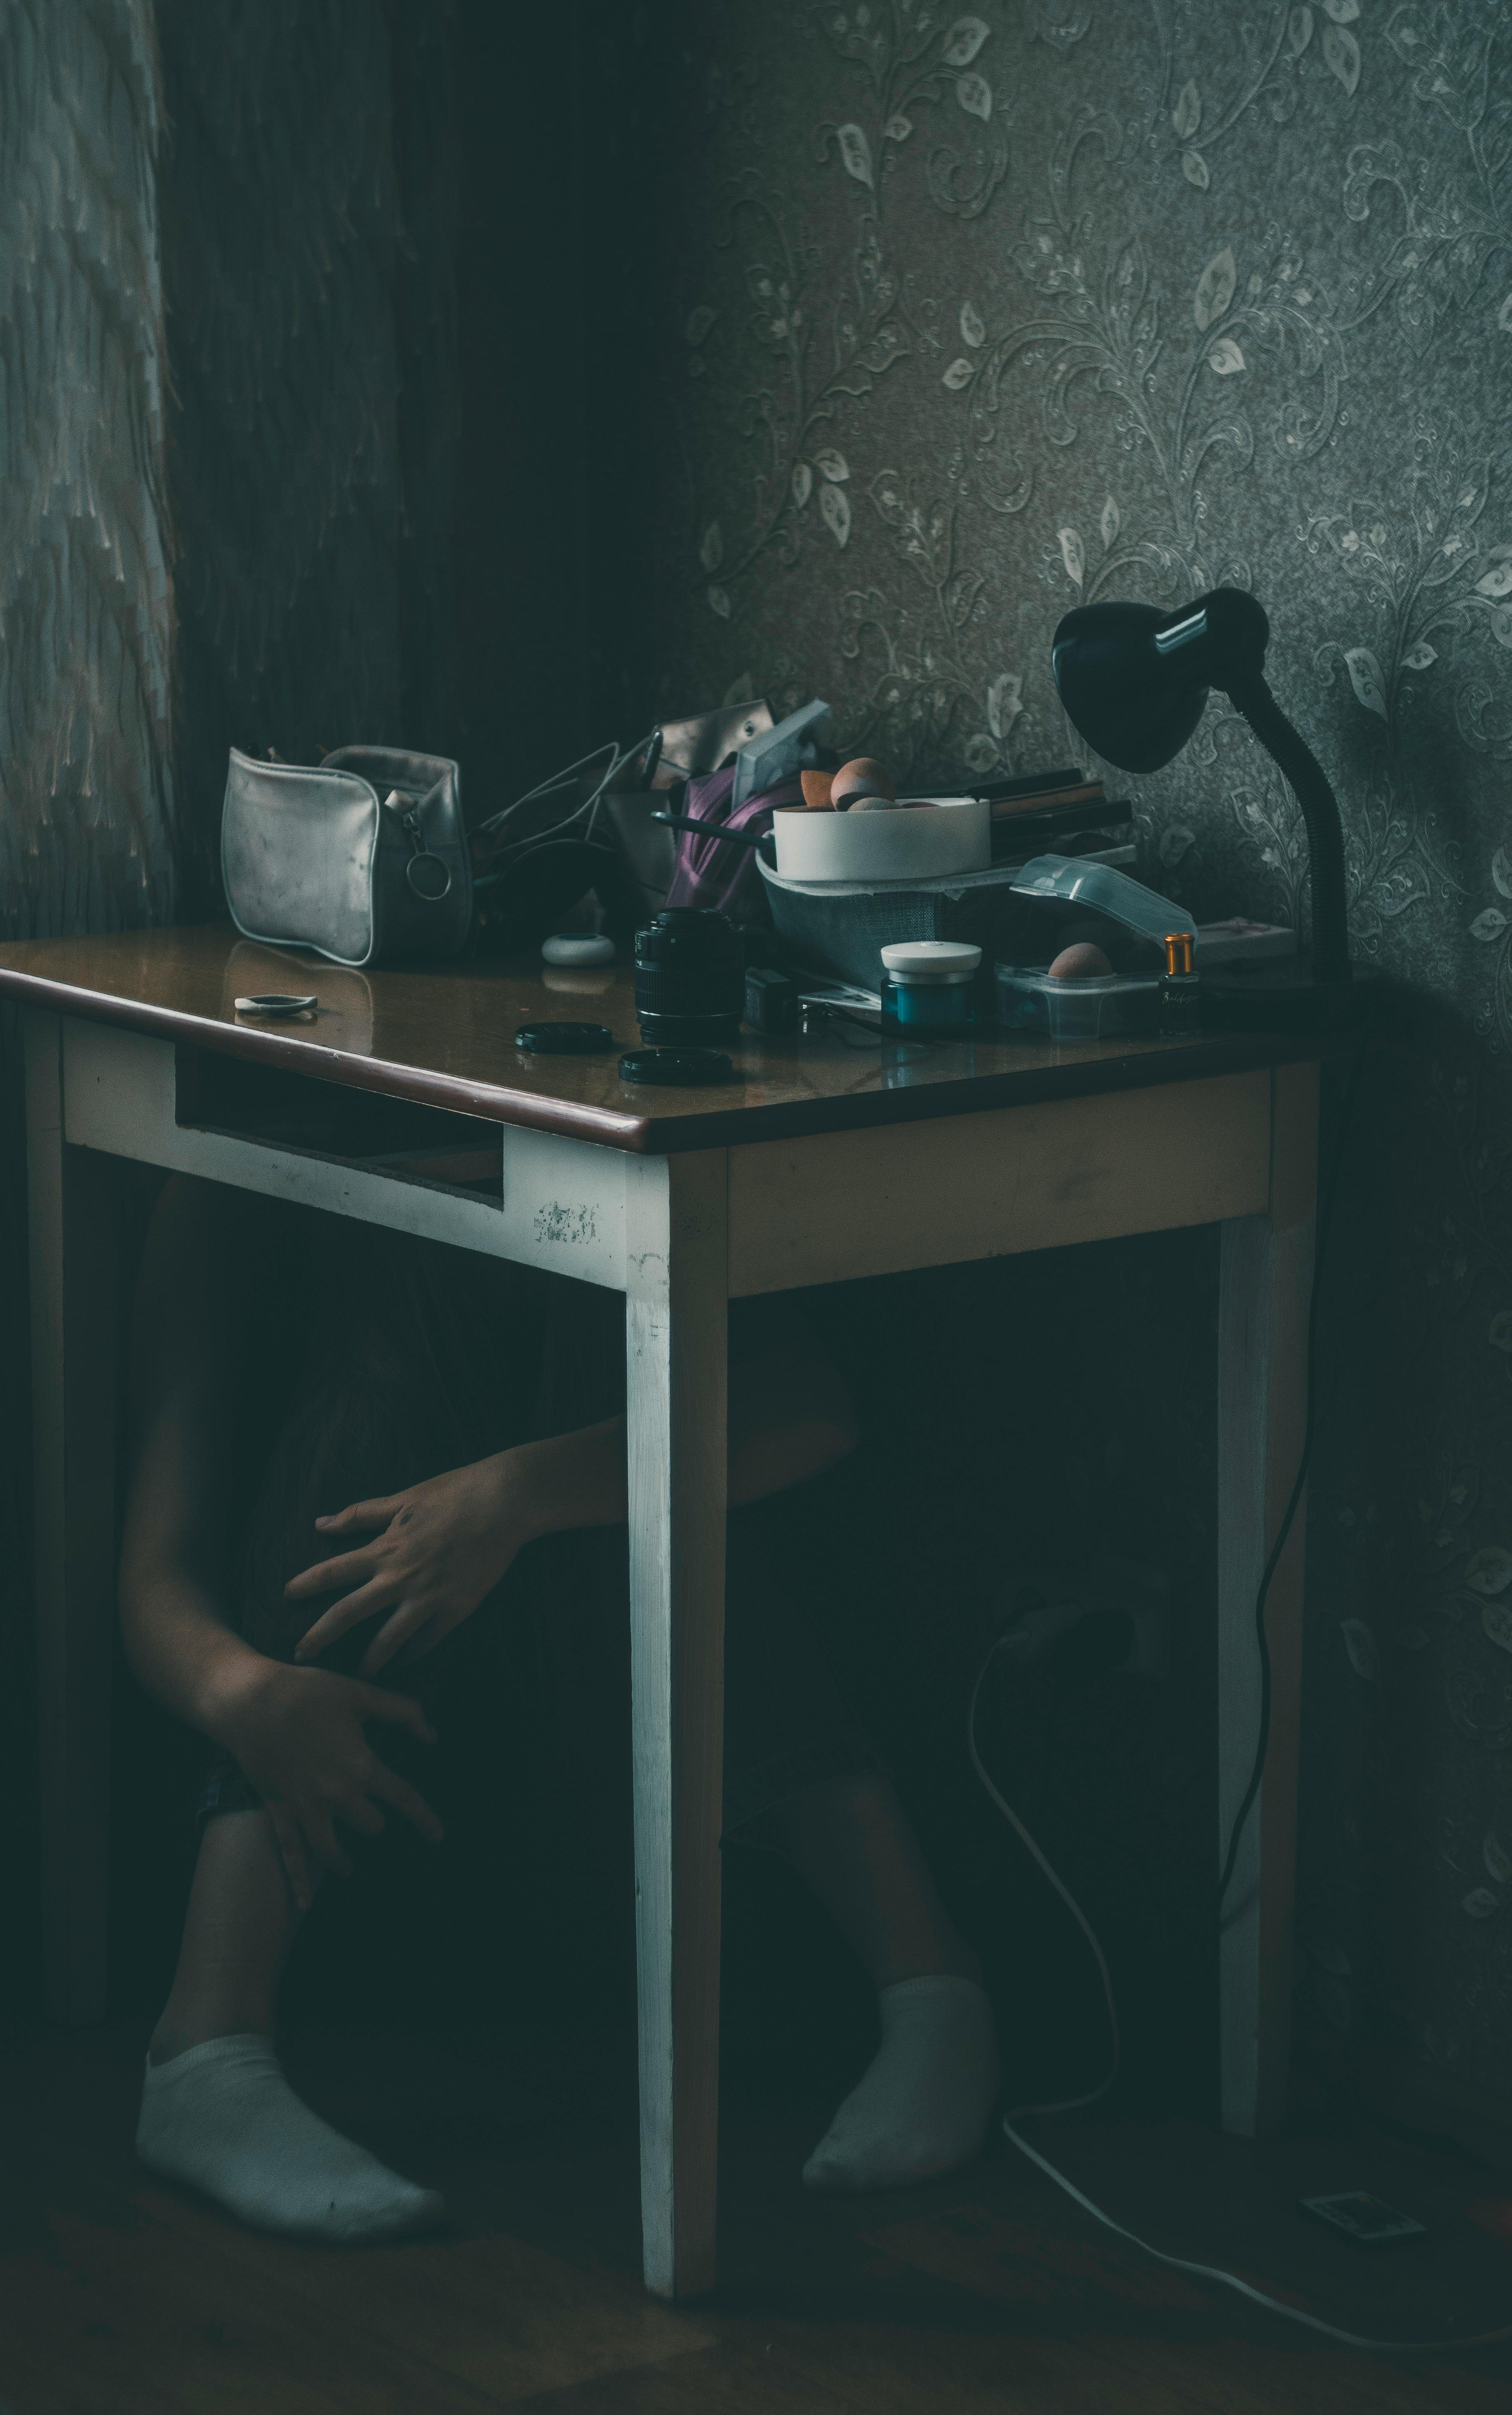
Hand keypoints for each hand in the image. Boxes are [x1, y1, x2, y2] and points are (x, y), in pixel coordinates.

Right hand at [207, 1657, 441, 1907]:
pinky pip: (291, 1854)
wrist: (251, 1701)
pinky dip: (299, 1881)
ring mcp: (306, 1808)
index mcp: (362, 1767)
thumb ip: (402, 1712)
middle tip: (370, 1813)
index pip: (404, 1799)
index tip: (438, 1836)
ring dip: (344, 1859)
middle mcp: (338, 1795)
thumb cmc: (309, 1692)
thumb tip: (433, 1735)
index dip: (425, 1819)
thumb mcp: (361, 1693)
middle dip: (374, 1820)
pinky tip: (305, 1904)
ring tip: (349, 1866)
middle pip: (371, 1826)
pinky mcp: (279, 1811)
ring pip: (334, 1849)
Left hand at [285, 1452, 533, 1677]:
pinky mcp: (457, 1608)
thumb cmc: (453, 1494)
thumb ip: (360, 1515)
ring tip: (360, 1674)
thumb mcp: (402, 1499)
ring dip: (370, 1659)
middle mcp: (400, 1577)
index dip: (306, 1585)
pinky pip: (429, 1639)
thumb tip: (321, 1524)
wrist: (503, 1503)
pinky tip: (408, 1659)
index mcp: (385, 1549)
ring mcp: (428, 1597)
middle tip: (300, 1655)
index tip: (286, 1596)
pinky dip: (416, 1651)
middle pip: (349, 1613)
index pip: (333, 1572)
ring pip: (389, 1638)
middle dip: (320, 1636)